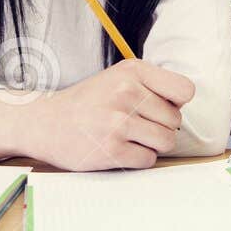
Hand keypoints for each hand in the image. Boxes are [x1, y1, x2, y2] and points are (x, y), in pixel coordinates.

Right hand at [0, 59, 194, 169]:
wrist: (45, 123)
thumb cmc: (87, 102)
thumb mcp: (117, 78)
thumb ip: (150, 84)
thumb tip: (184, 105)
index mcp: (132, 71)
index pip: (185, 90)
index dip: (176, 103)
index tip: (160, 106)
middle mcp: (126, 93)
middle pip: (175, 121)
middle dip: (160, 126)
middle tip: (136, 125)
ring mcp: (119, 122)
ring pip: (166, 141)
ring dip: (152, 144)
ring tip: (130, 137)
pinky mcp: (112, 149)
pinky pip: (148, 159)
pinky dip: (139, 158)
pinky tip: (120, 149)